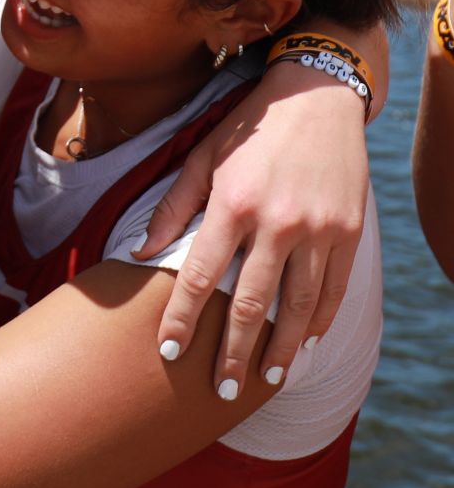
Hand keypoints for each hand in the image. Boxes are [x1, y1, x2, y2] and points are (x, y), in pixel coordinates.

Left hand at [134, 62, 367, 389]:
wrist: (316, 98)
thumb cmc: (247, 129)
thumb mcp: (200, 157)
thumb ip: (171, 209)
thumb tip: (139, 254)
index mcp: (233, 206)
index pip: (201, 277)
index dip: (183, 320)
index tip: (168, 354)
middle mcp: (278, 223)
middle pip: (251, 304)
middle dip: (233, 352)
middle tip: (218, 389)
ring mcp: (320, 230)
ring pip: (299, 306)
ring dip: (282, 348)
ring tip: (267, 380)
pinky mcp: (349, 232)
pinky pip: (334, 288)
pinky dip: (321, 319)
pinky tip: (307, 342)